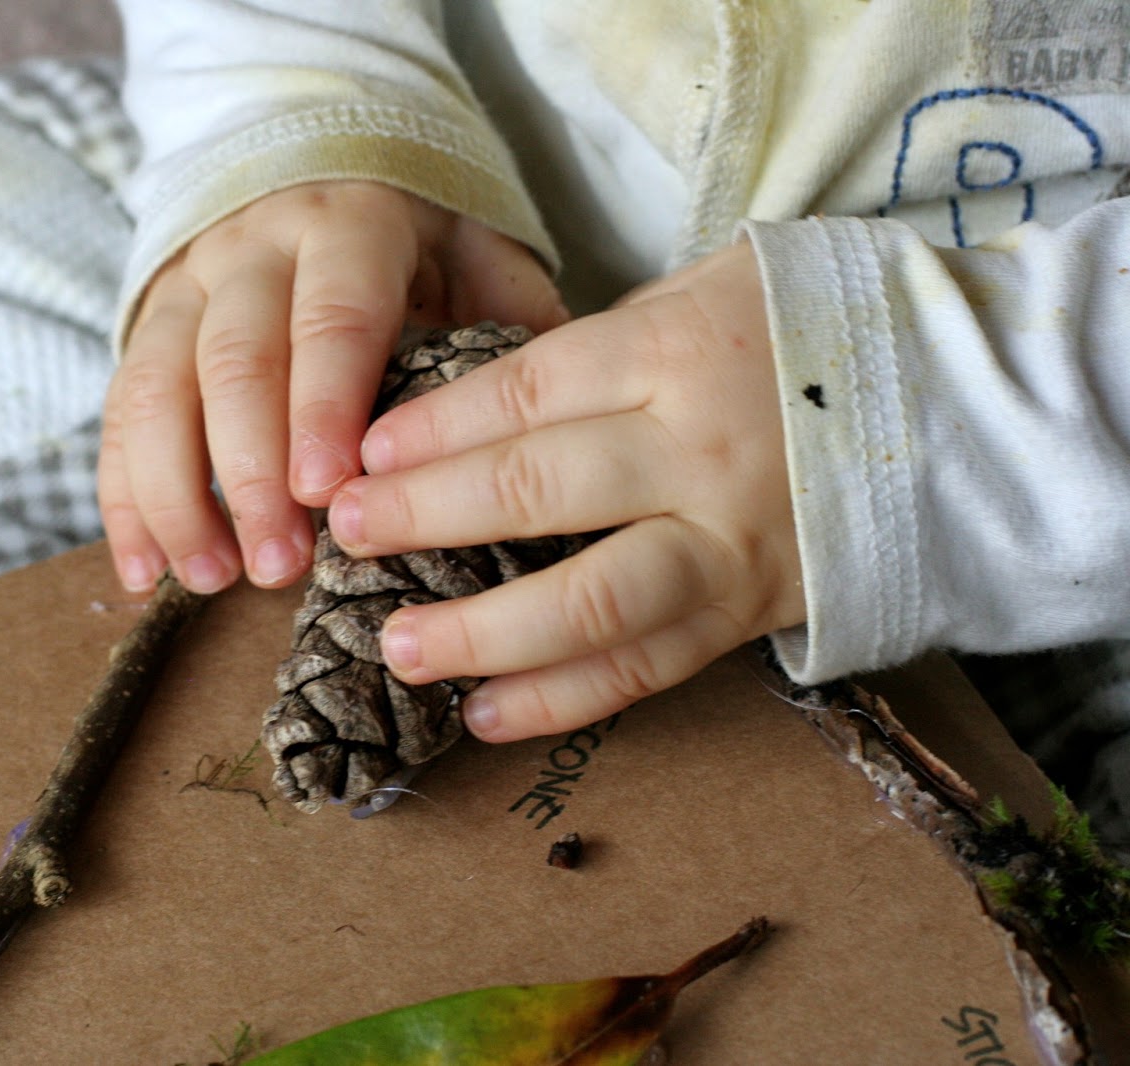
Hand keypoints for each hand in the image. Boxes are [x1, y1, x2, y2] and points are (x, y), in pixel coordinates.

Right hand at [97, 181, 566, 593]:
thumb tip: (564, 420)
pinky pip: (119, 415)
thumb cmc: (414, 242)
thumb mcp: (475, 250)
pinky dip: (125, 499)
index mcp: (347, 227)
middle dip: (248, 470)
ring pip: (158, 388)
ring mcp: (187, 288)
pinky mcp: (146, 331)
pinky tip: (142, 572)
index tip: (327, 489)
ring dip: (178, 493)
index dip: (322, 402)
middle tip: (278, 566)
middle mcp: (251, 251)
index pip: (330, 313)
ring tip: (210, 580)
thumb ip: (511, 317)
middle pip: (234, 358)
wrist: (312, 168)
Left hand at [325, 241, 804, 740]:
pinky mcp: (749, 614)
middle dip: (426, 516)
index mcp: (674, 354)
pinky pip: (647, 669)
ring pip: (589, 601)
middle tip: (347, 535)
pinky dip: (563, 700)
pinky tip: (484, 715)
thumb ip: (599, 348)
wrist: (965, 405)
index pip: (527, 393)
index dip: (434, 428)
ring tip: (400, 647)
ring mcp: (727, 543)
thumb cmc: (804, 336)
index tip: (361, 452)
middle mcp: (696, 453)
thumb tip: (477, 402)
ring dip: (483, 632)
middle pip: (538, 491)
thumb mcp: (705, 295)